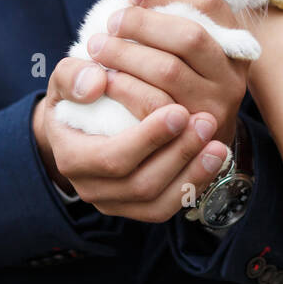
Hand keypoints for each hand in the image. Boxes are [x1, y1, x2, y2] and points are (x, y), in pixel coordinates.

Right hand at [33, 56, 230, 222]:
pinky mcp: (136, 207)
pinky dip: (193, 185)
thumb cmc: (76, 96)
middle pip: (139, 184)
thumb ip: (73, 76)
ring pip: (157, 203)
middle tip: (206, 122)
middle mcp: (90, 188)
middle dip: (178, 154)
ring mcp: (114, 202)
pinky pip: (167, 207)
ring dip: (192, 173)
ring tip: (217, 143)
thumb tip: (96, 83)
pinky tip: (214, 160)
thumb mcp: (65, 79)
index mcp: (70, 157)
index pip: (111, 157)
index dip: (147, 139)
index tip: (179, 111)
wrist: (77, 123)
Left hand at [109, 0, 251, 147]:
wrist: (194, 144)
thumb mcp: (188, 49)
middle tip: (110, 22)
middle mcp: (232, 72)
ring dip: (125, 54)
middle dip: (141, 24)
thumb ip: (172, 16)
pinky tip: (105, 79)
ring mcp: (216, 104)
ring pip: (168, 69)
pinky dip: (123, 87)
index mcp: (234, 41)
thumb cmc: (180, 82)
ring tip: (97, 47)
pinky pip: (152, 104)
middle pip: (189, 35)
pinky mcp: (192, 133)